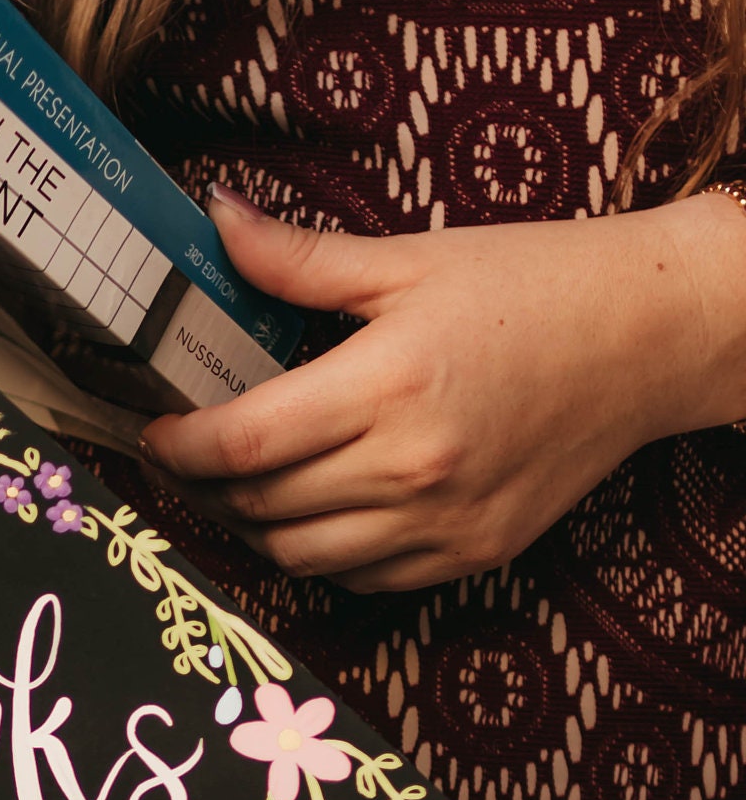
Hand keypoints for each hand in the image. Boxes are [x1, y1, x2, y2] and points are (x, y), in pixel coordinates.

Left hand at [138, 187, 745, 592]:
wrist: (647, 338)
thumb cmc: (533, 286)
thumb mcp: (410, 260)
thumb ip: (300, 259)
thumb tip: (215, 221)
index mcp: (389, 384)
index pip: (243, 441)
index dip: (179, 444)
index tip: (153, 430)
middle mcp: (413, 467)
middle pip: (260, 505)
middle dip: (205, 485)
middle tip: (186, 455)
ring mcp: (443, 522)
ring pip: (300, 557)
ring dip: (254, 527)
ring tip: (240, 485)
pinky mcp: (471, 554)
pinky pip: (362, 578)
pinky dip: (320, 553)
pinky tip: (314, 510)